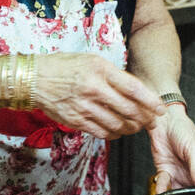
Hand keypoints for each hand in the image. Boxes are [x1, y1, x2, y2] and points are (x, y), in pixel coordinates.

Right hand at [33, 53, 163, 138]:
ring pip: (117, 124)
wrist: (33, 79)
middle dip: (145, 119)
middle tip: (152, 121)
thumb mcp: (91, 61)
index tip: (160, 109)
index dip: (151, 101)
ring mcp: (84, 106)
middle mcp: (93, 88)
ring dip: (131, 128)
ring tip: (136, 127)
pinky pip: (102, 132)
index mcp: (100, 70)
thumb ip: (113, 75)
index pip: (133, 88)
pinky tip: (118, 131)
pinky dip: (114, 134)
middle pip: (129, 110)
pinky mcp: (76, 120)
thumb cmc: (64, 67)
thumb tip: (135, 91)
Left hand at [149, 106, 194, 193]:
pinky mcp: (165, 173)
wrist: (164, 122)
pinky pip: (164, 185)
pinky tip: (162, 188)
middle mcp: (193, 174)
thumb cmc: (184, 130)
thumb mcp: (194, 149)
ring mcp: (179, 174)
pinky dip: (162, 189)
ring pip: (177, 192)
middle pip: (192, 193)